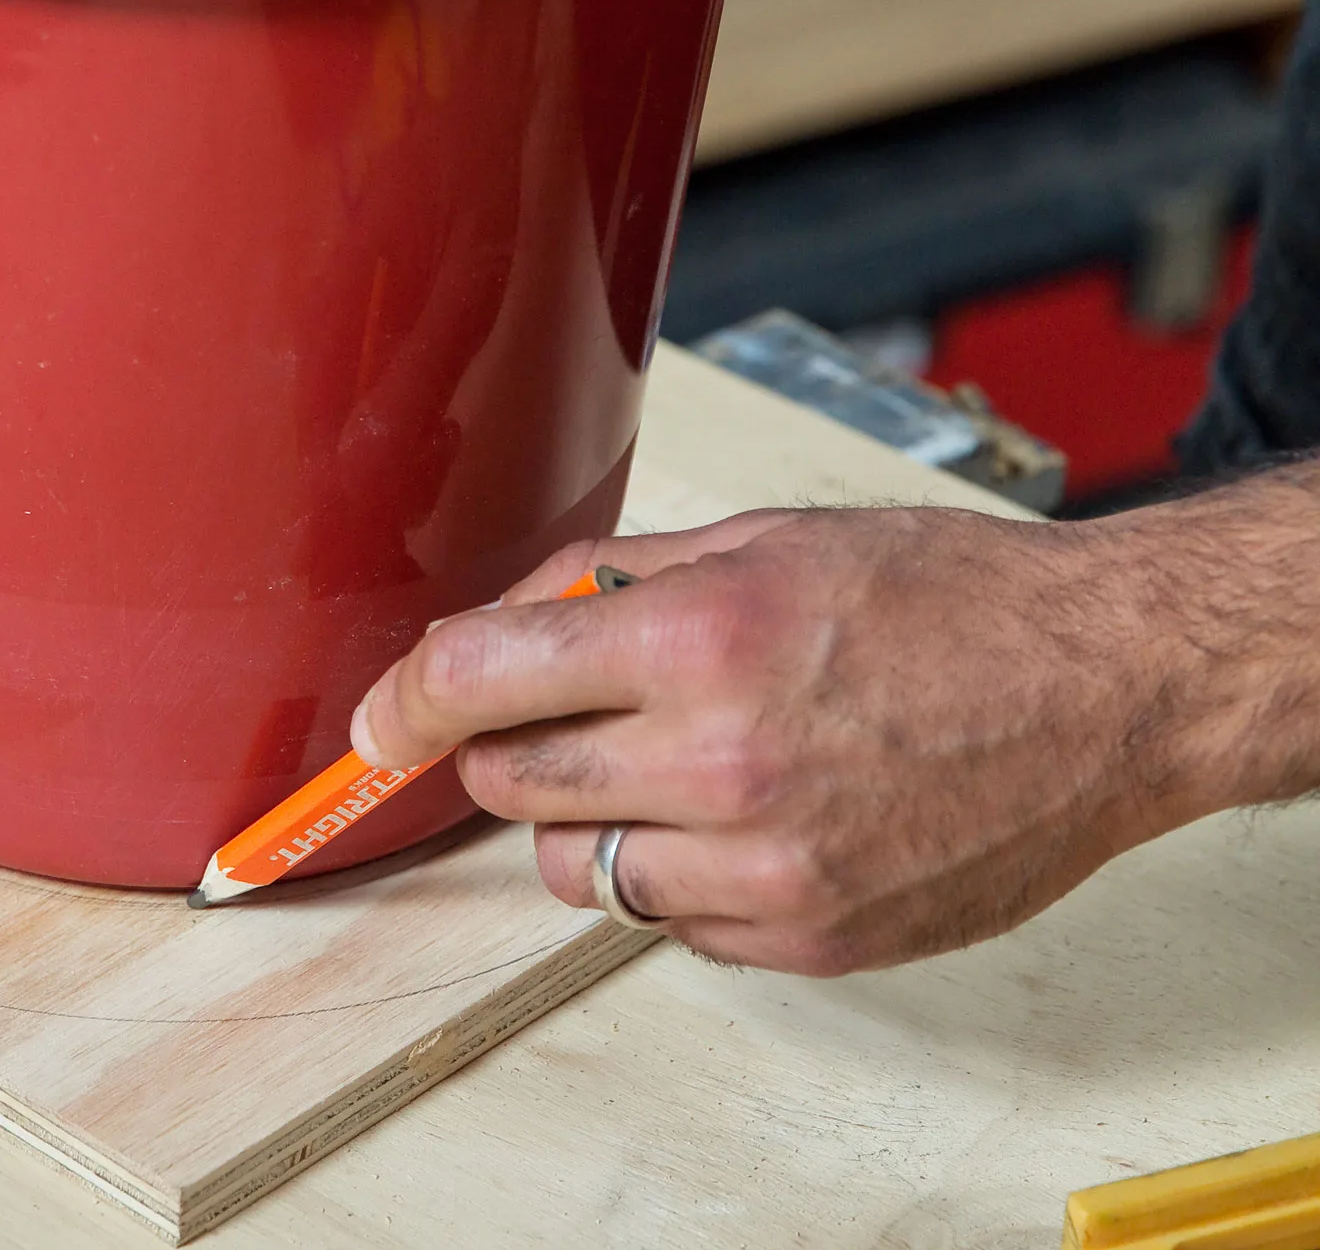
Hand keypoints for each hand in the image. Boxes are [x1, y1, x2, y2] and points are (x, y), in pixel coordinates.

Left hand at [349, 495, 1312, 974]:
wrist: (1099, 688)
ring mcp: (767, 866)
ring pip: (575, 869)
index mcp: (701, 640)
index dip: (400, 703)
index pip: (479, 681)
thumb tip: (511, 614)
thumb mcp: (765, 537)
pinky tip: (737, 812)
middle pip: (509, 785)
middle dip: (501, 745)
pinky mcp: (809, 935)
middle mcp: (723, 763)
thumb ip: (619, 575)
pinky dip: (672, 874)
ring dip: (583, 815)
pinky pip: (668, 924)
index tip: (374, 727)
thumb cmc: (950, 599)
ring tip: (664, 760)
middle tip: (551, 712)